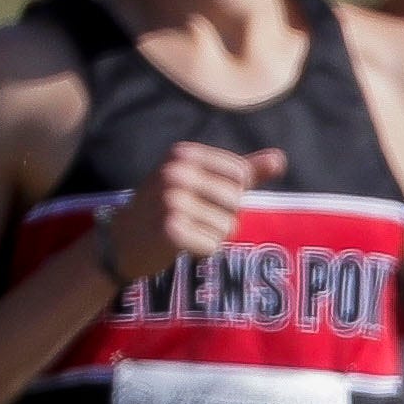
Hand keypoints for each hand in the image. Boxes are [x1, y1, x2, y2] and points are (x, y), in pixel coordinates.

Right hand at [106, 142, 283, 284]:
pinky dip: (202, 250)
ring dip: (211, 235)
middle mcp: (175, 172)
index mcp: (184, 153)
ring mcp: (170, 201)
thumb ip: (244, 170)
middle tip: (191, 218)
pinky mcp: (170, 230)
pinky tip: (179, 244)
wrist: (122, 241)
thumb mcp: (203, 180)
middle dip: (222, 216)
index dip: (231, 194)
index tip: (202, 197)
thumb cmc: (169, 207)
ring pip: (228, 226)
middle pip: (236, 201)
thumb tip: (281, 159)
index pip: (241, 175)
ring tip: (184, 230)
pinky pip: (213, 245)